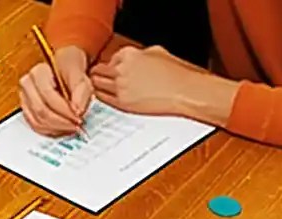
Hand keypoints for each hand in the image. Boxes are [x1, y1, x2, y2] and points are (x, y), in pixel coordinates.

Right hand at [19, 45, 91, 135]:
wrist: (66, 68)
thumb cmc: (71, 66)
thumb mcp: (80, 72)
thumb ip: (80, 89)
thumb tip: (78, 109)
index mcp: (38, 73)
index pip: (48, 98)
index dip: (65, 110)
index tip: (79, 116)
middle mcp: (28, 86)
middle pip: (42, 112)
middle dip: (62, 122)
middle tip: (77, 125)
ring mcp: (26, 99)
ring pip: (38, 123)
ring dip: (58, 129)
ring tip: (72, 127)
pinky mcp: (28, 111)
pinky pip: (37, 127)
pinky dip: (52, 131)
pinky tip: (64, 128)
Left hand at [89, 45, 205, 115]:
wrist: (185, 91)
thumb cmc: (178, 75)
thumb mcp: (159, 53)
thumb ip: (142, 54)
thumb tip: (136, 57)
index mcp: (130, 54)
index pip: (109, 58)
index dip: (110, 66)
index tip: (110, 71)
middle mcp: (122, 68)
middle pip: (98, 70)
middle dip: (99, 75)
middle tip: (101, 81)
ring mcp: (121, 85)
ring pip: (96, 83)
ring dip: (97, 86)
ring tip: (101, 90)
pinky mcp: (122, 102)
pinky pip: (102, 98)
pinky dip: (100, 97)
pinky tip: (105, 98)